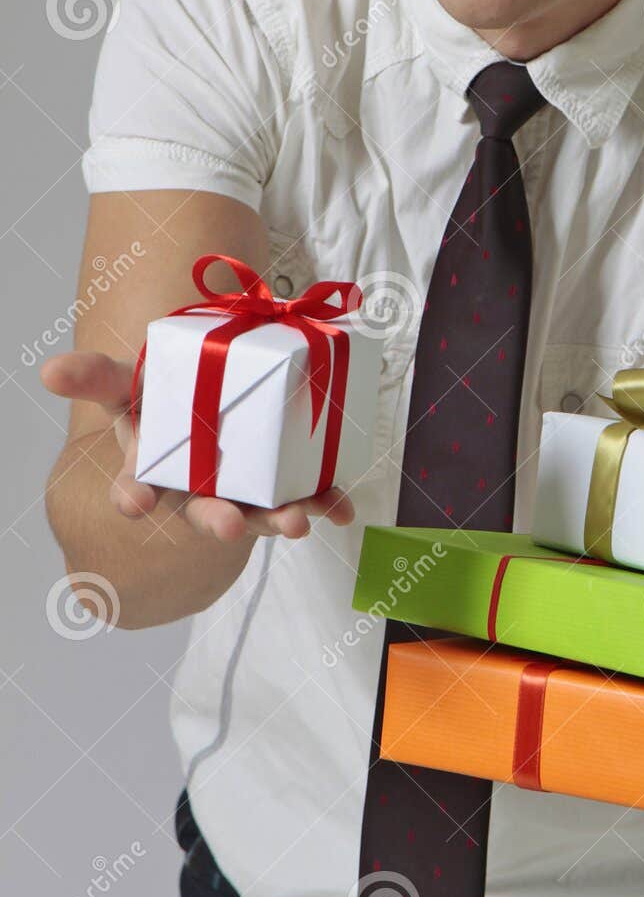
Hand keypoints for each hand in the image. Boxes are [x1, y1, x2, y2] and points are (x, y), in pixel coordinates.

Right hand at [40, 350, 355, 542]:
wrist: (215, 404)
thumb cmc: (166, 402)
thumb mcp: (130, 385)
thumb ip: (97, 376)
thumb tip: (48, 369)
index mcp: (156, 468)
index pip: (136, 486)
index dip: (132, 493)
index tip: (131, 502)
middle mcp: (198, 489)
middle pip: (202, 510)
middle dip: (214, 519)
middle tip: (226, 527)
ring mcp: (244, 493)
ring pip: (259, 512)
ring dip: (277, 519)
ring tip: (296, 523)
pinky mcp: (284, 488)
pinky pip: (307, 497)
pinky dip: (326, 502)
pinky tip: (343, 510)